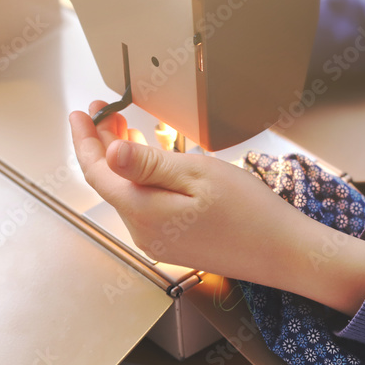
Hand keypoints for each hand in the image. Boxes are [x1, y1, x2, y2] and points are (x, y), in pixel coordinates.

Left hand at [69, 102, 364, 314]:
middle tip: (106, 111)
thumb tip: (107, 152)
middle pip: (110, 183)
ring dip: (123, 161)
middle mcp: (142, 232)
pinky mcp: (173, 244)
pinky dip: (141, 179)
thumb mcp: (196, 173)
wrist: (282, 253)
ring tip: (125, 128)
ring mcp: (157, 242)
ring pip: (128, 194)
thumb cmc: (248, 211)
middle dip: (102, 145)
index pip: (97, 172)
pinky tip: (151, 161)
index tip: (82, 113)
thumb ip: (147, 164)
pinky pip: (145, 206)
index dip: (85, 140)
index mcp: (142, 213)